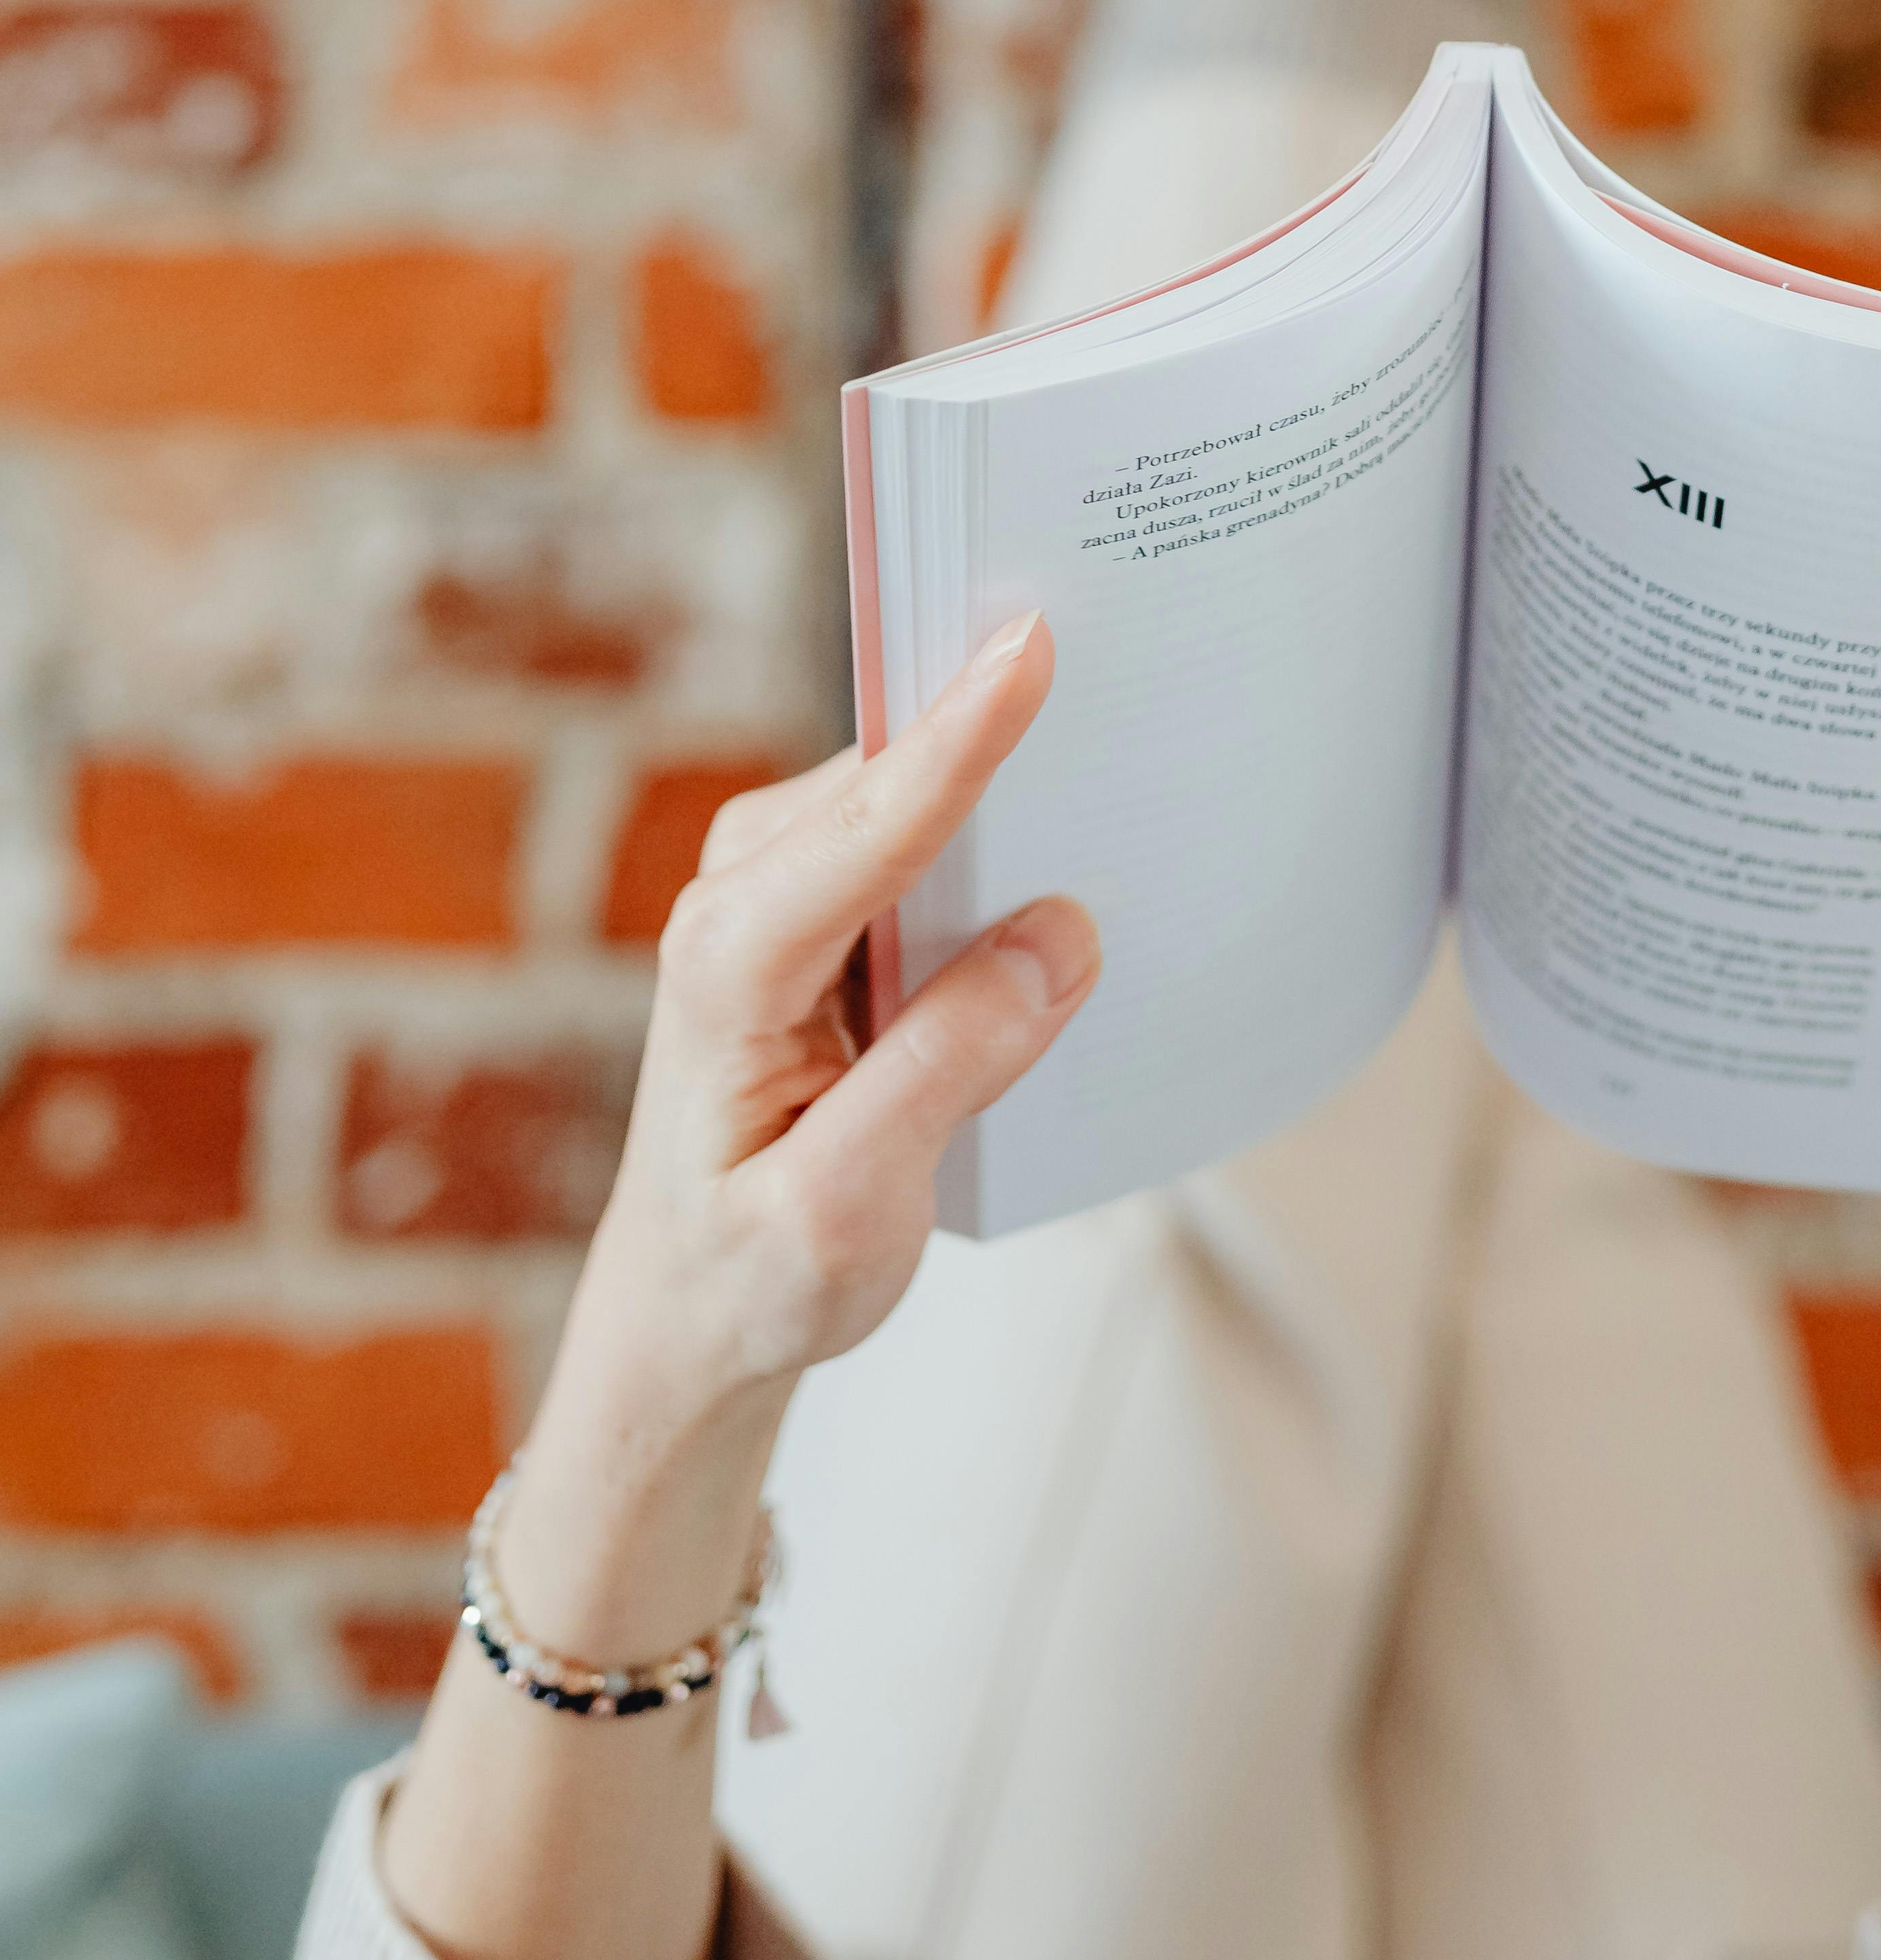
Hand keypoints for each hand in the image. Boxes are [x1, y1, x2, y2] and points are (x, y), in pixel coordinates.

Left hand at [555, 612, 1095, 1435]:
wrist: (686, 1314)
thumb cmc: (753, 1275)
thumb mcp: (847, 1214)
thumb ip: (947, 1070)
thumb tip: (1059, 933)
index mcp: (728, 969)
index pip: (867, 831)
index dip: (958, 737)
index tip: (1027, 645)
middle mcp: (736, 904)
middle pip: (891, 786)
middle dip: (995, 721)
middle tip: (1115, 652)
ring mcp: (773, 895)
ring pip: (906, 801)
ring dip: (1000, 772)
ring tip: (1111, 730)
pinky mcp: (815, 909)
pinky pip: (913, 836)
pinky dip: (984, 826)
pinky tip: (1050, 841)